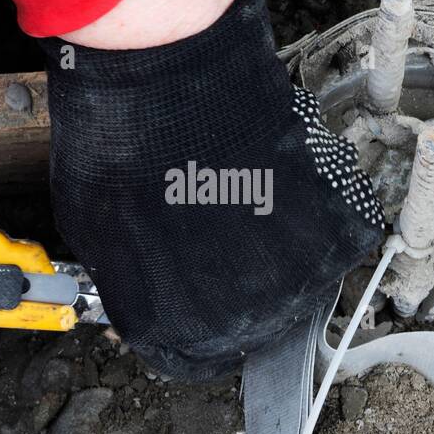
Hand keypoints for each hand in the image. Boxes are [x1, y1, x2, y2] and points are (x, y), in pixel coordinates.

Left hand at [40, 0, 383, 378]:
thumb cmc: (121, 146)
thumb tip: (144, 288)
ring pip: (291, 279)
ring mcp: (299, 272)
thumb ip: (131, 281)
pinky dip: (305, 209)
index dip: (182, 325)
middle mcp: (247, 317)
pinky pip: (324, 234)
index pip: (191, 358)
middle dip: (227, 284)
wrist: (171, 75)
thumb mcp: (96, 235)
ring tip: (237, 192)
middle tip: (211, 230)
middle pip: (247, 322)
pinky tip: (268, 172)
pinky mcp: (337, 224)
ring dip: (270, 247)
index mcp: (179, 329)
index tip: (185, 298)